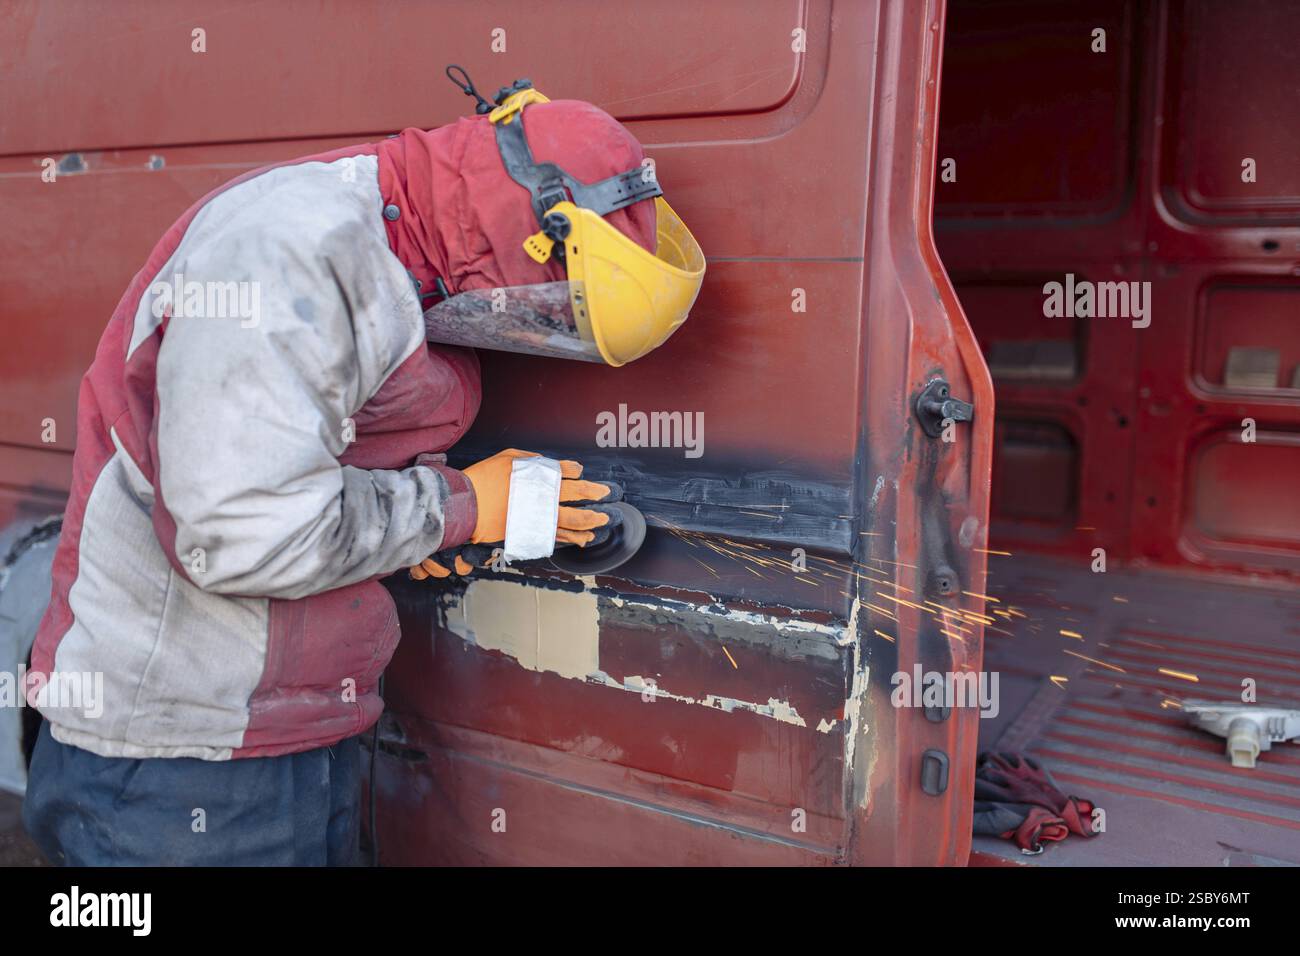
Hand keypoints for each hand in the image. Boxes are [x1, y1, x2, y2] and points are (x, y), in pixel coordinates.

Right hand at [409, 450, 624, 580]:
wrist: (465, 506)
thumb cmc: (483, 479)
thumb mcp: (508, 458)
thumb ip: (534, 461)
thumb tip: (555, 465)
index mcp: (539, 477)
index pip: (569, 475)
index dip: (582, 477)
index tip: (589, 479)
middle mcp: (542, 498)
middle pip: (578, 499)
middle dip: (596, 499)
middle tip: (608, 498)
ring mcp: (537, 518)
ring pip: (572, 523)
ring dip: (590, 522)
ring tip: (602, 522)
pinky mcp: (530, 534)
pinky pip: (557, 537)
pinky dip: (573, 538)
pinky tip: (584, 539)